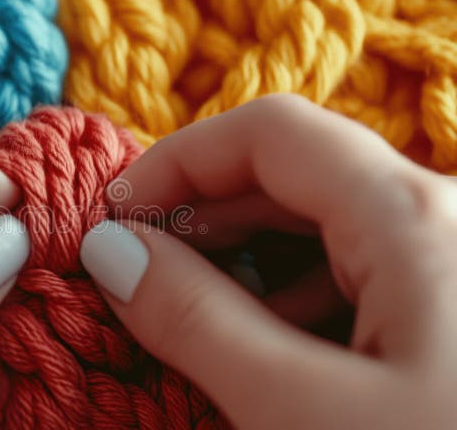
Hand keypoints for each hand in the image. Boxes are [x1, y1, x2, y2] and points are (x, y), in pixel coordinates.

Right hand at [80, 94, 456, 428]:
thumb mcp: (301, 413)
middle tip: (138, 273)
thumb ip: (196, 321)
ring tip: (195, 319)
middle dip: (203, 215)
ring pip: (326, 227)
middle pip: (296, 173)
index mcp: (412, 218)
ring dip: (245, 262)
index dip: (177, 160)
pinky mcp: (454, 314)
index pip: (269, 133)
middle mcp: (445, 220)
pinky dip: (295, 300)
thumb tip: (112, 250)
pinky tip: (270, 352)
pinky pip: (361, 275)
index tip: (114, 217)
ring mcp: (455, 267)